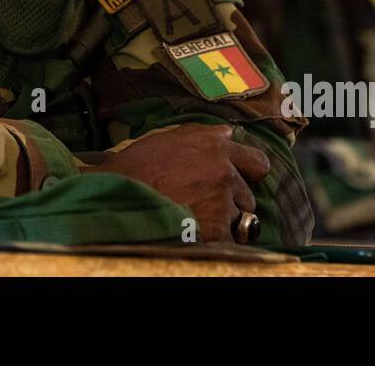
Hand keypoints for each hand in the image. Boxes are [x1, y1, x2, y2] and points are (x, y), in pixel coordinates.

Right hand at [84, 123, 268, 242]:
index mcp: (215, 146)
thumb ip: (202, 136)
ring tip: (196, 219)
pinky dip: (216, 240)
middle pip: (248, 194)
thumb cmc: (135, 167)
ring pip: (240, 217)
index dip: (249, 174)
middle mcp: (224, 170)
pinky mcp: (217, 227)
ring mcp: (222, 199)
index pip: (257, 162)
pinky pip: (228, 238)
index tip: (241, 180)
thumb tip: (227, 135)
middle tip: (210, 204)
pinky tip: (195, 233)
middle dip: (234, 201)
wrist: (117, 195)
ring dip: (224, 220)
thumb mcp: (167, 139)